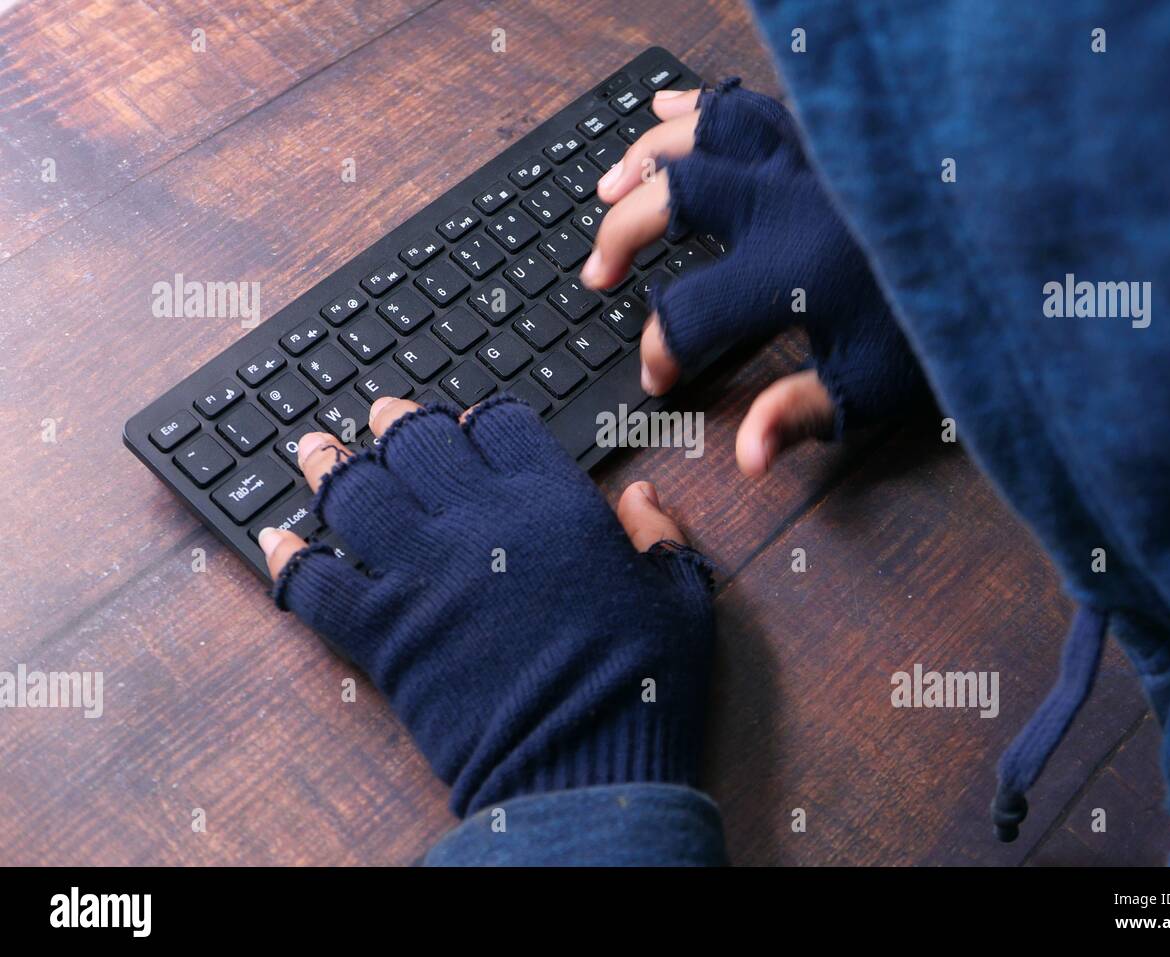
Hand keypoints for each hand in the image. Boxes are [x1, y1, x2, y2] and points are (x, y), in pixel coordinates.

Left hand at [259, 395, 715, 816]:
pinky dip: (288, 561)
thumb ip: (657, 537)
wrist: (580, 770)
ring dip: (329, 466)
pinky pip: (316, 583)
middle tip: (380, 414)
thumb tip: (640, 498)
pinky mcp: (384, 633)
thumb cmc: (639, 687)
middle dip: (396, 423)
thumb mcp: (677, 599)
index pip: (499, 427)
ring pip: (355, 494)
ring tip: (313, 447)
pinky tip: (277, 542)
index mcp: (553, 505)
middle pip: (417, 443)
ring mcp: (423, 574)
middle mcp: (479, 522)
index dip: (479, 418)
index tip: (467, 422)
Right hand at [582, 81, 924, 474]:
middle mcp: (791, 200)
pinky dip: (699, 105)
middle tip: (600, 274)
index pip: (692, 312)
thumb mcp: (877, 385)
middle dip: (621, 236)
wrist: (1020, 247)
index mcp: (795, 269)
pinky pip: (749, 101)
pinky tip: (666, 110)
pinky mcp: (826, 136)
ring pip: (704, 132)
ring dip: (645, 159)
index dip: (661, 352)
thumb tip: (745, 456)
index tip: (660, 378)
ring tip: (607, 189)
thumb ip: (801, 415)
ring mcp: (809, 157)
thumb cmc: (948, 320)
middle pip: (675, 197)